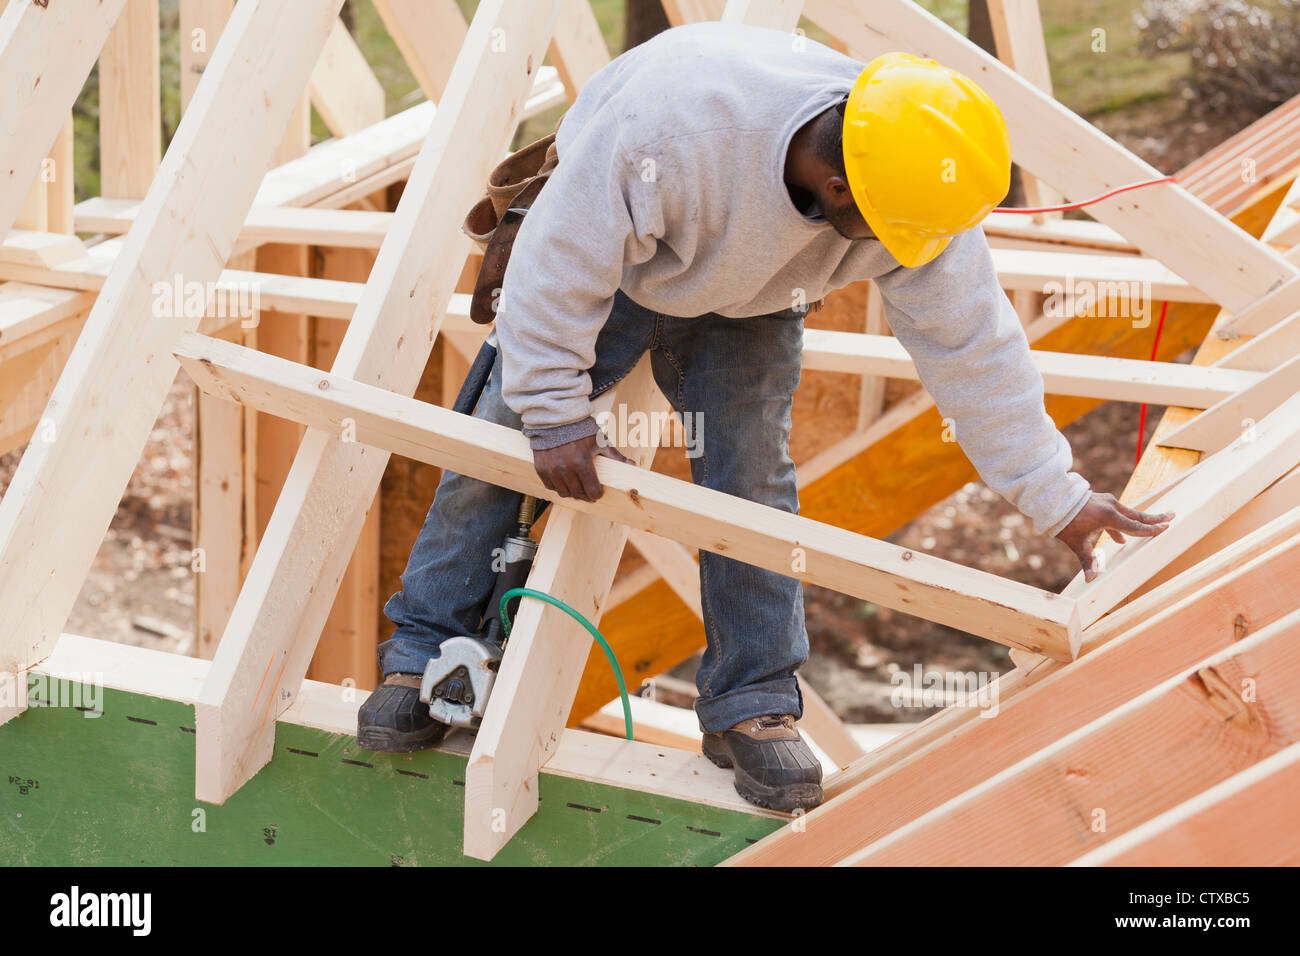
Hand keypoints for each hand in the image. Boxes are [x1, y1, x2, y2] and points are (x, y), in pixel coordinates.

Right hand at [533, 433, 630, 501]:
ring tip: (576, 488)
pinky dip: (557, 486)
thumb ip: (615, 456)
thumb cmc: (580, 429)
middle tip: (588, 493)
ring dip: (571, 492)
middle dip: (585, 496)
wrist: (555, 419)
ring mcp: (552, 469)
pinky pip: (549, 486)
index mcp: (582, 462)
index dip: (596, 494)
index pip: (591, 490)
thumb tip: (632, 465)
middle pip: (577, 494)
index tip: (597, 493)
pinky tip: (563, 481)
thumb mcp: (600, 441)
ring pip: (563, 492)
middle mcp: (565, 468)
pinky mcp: (541, 468)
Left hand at [1057, 492, 1173, 581]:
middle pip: (1137, 516)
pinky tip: (1120, 539)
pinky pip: (1117, 513)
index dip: (1150, 530)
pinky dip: (1122, 524)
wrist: (1053, 500)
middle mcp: (1111, 506)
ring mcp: (1107, 502)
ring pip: (1128, 513)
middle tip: (1172, 515)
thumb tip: (1091, 580)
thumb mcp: (1077, 543)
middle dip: (1154, 518)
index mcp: (1108, 517)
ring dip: (1140, 520)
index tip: (1166, 528)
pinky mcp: (1101, 501)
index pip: (1134, 526)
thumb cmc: (1065, 522)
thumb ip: (1088, 560)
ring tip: (1154, 524)